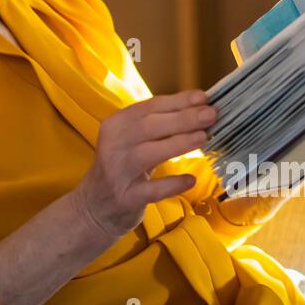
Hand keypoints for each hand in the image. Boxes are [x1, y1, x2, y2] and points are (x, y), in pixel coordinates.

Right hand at [73, 90, 212, 238]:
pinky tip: (190, 180)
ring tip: (203, 138)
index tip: (203, 97)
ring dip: (177, 144)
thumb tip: (197, 108)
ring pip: (147, 154)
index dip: (178, 101)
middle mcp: (113, 145)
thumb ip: (157, 125)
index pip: (149, 107)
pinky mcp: (125, 197)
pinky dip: (172, 184)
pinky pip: (151, 190)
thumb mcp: (131, 141)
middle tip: (210, 115)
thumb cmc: (122, 167)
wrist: (94, 207)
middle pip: (148, 126)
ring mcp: (117, 172)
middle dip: (182, 118)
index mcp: (116, 124)